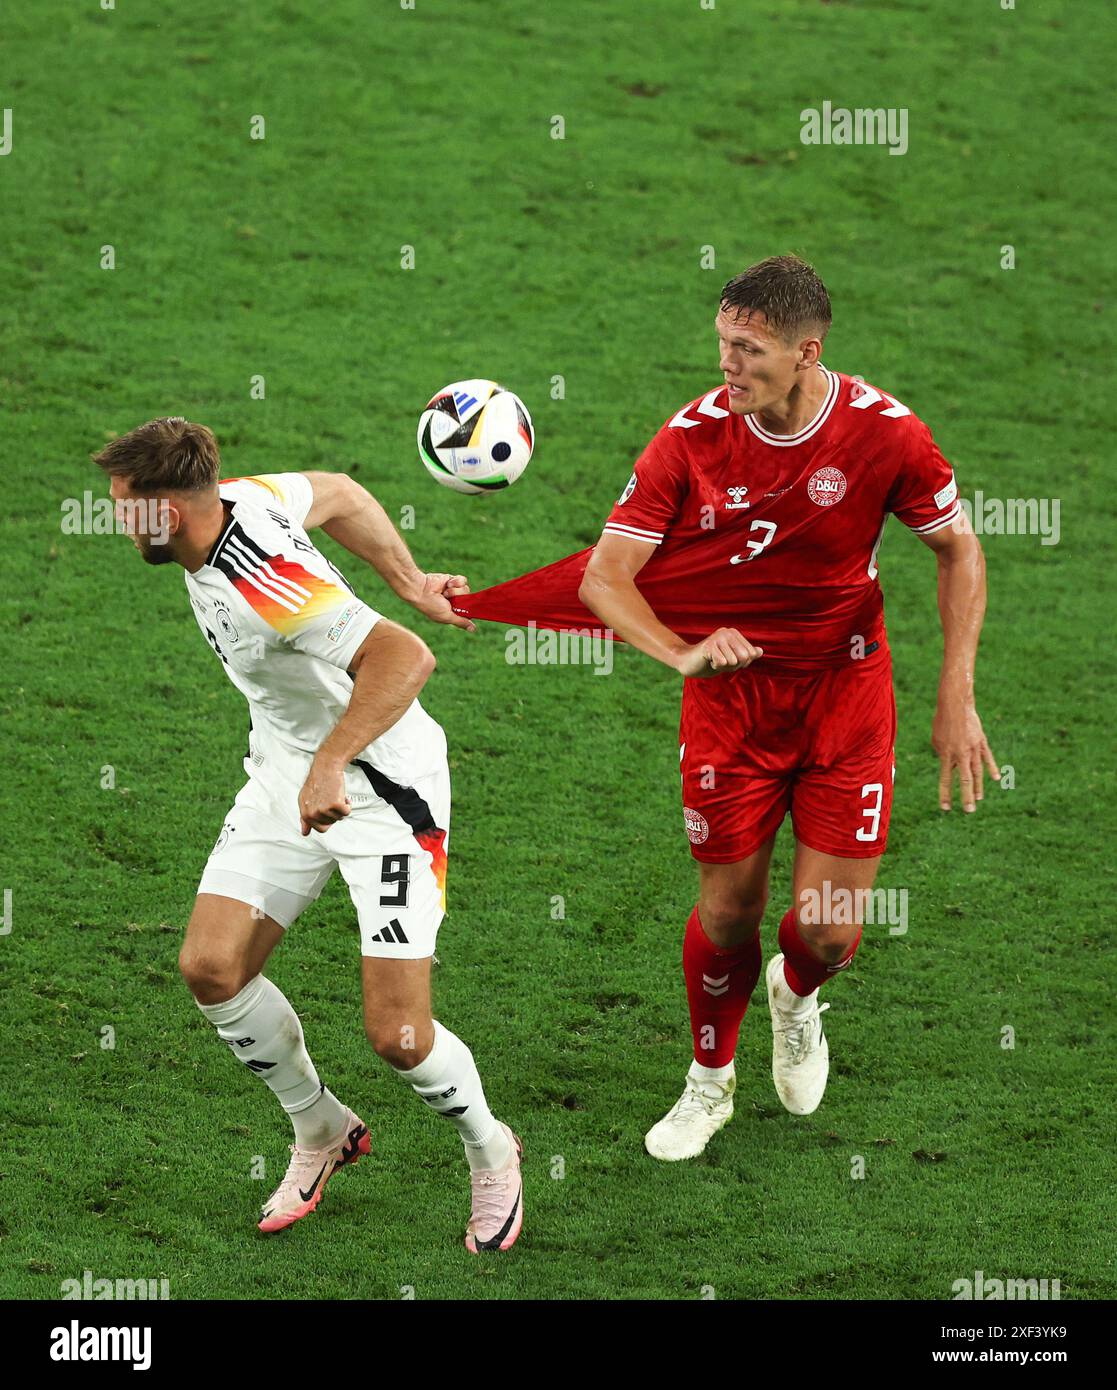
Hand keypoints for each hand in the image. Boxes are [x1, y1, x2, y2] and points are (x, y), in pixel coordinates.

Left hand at [298, 757, 351, 835]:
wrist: (325, 768)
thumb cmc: (317, 781)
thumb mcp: (305, 801)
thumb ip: (305, 818)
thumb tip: (305, 832)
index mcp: (305, 813)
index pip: (319, 828)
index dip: (327, 820)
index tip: (328, 813)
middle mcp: (312, 813)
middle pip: (331, 824)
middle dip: (334, 813)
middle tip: (331, 801)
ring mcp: (323, 810)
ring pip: (339, 818)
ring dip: (341, 807)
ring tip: (335, 796)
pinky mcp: (334, 805)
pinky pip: (346, 812)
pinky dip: (347, 804)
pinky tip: (341, 796)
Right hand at [408, 572, 475, 630]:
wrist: (422, 589)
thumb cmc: (432, 606)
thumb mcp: (447, 617)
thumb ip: (460, 622)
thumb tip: (473, 629)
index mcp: (453, 613)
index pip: (469, 612)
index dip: (469, 609)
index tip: (464, 607)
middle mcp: (455, 602)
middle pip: (470, 600)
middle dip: (461, 599)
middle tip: (451, 600)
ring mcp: (454, 591)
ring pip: (467, 590)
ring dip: (456, 591)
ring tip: (445, 592)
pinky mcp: (452, 580)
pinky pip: (463, 581)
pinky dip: (456, 582)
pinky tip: (448, 584)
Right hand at [675, 628, 762, 677]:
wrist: (689, 663)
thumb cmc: (712, 660)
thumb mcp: (732, 658)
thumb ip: (747, 654)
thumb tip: (760, 651)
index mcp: (734, 633)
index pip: (751, 654)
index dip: (742, 663)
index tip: (729, 659)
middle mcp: (727, 632)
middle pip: (744, 657)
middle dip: (734, 665)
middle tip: (721, 661)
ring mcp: (717, 638)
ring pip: (733, 661)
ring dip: (723, 667)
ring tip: (713, 660)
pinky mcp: (708, 645)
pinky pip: (722, 663)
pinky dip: (715, 666)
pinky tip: (708, 661)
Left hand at [932, 698, 998, 812]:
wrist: (955, 705)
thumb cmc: (942, 722)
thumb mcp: (936, 740)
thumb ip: (942, 755)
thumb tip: (950, 767)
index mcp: (946, 754)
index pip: (945, 779)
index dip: (945, 794)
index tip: (946, 808)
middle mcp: (961, 754)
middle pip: (964, 779)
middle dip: (967, 796)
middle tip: (969, 811)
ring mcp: (973, 748)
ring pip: (977, 771)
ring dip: (978, 786)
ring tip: (978, 799)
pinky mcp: (981, 742)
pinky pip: (987, 758)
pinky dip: (991, 768)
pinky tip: (995, 779)